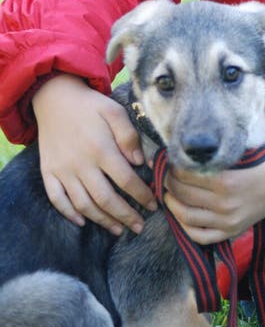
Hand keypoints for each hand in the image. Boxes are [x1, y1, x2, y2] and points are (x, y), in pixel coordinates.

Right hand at [32, 74, 156, 233]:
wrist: (54, 97)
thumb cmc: (90, 105)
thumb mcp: (114, 111)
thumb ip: (129, 135)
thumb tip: (140, 162)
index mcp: (101, 148)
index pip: (126, 180)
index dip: (141, 195)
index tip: (153, 205)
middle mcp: (81, 164)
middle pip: (106, 199)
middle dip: (125, 216)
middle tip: (139, 227)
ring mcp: (63, 170)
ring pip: (83, 204)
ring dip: (102, 220)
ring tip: (118, 229)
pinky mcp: (49, 172)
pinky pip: (57, 200)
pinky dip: (69, 214)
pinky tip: (83, 221)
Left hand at [163, 148, 264, 244]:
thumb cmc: (258, 163)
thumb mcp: (236, 155)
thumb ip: (211, 158)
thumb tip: (181, 156)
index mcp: (225, 180)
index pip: (185, 175)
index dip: (173, 168)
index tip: (171, 163)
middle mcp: (224, 203)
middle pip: (182, 194)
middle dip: (169, 183)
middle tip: (167, 176)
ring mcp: (227, 220)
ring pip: (186, 216)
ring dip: (171, 203)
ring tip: (169, 194)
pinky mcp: (230, 232)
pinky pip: (200, 236)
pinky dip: (184, 227)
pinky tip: (180, 215)